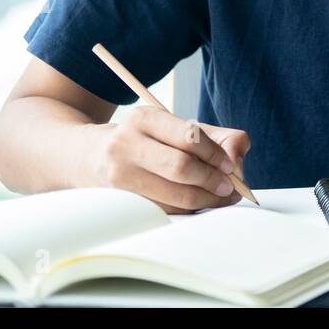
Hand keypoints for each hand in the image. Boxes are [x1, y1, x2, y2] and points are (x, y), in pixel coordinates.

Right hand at [93, 107, 251, 213]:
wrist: (90, 158)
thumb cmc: (148, 141)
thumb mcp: (177, 128)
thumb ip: (219, 137)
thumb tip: (238, 160)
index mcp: (145, 118)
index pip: (189, 137)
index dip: (216, 155)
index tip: (231, 166)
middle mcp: (126, 144)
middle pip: (181, 167)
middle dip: (213, 180)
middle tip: (229, 187)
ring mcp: (119, 175)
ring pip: (174, 195)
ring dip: (206, 200)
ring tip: (220, 198)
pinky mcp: (120, 201)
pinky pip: (165, 211)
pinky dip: (188, 209)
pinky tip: (198, 203)